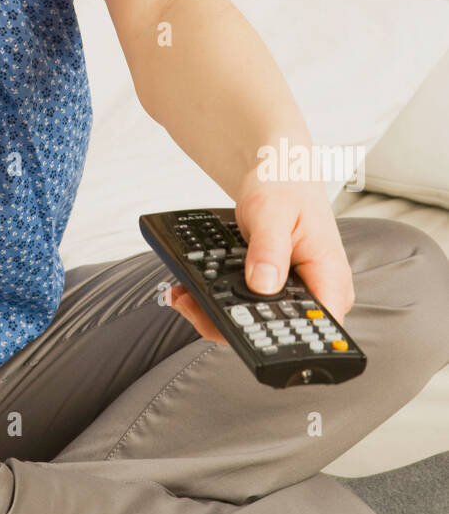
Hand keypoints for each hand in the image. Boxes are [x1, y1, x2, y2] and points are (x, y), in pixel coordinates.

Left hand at [166, 173, 354, 345]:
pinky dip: (218, 300)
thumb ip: (270, 248)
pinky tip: (193, 290)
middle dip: (231, 323)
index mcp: (330, 279)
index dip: (279, 341)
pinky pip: (246, 306)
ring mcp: (293, 296)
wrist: (278, 172)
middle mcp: (316, 294)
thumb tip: (263, 285)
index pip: (314, 330)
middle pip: (277, 331)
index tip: (236, 331)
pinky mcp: (273, 292)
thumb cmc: (285, 184)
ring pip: (256, 322)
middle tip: (192, 304)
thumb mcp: (273, 211)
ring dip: (217, 313)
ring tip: (184, 295)